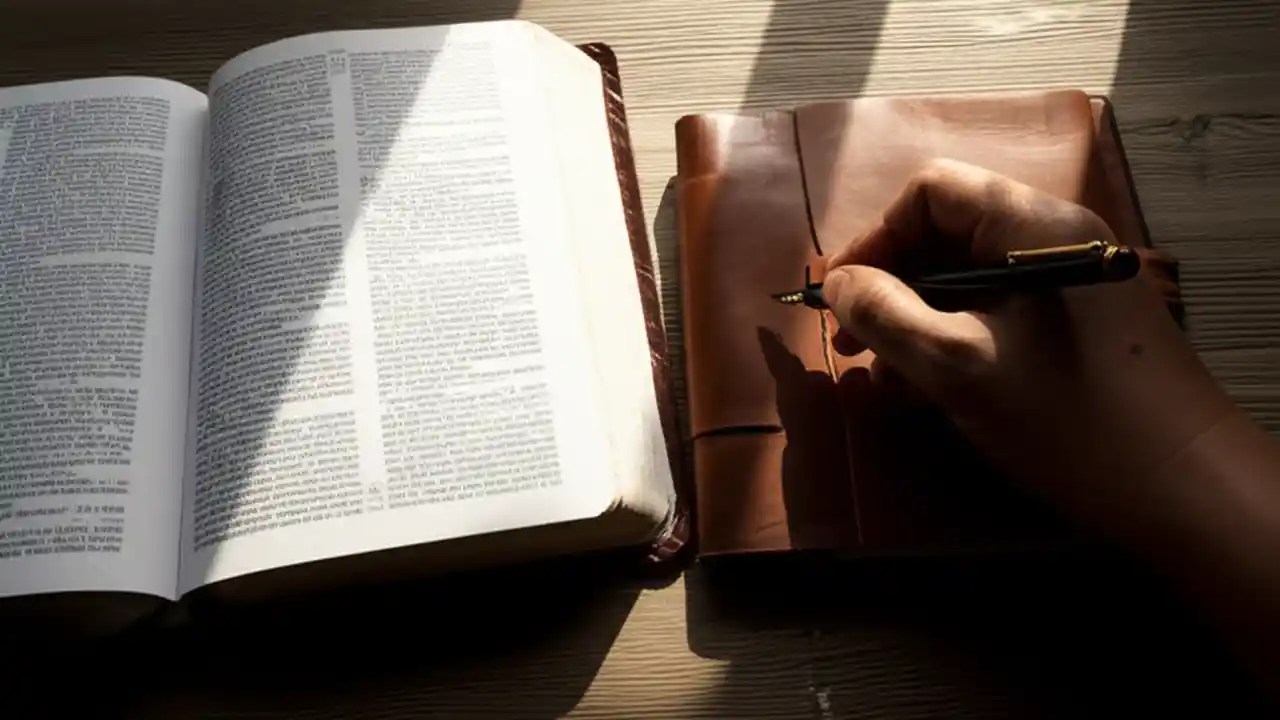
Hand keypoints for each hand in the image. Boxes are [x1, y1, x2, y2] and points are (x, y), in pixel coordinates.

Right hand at [822, 159, 1233, 526]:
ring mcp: (1071, 279)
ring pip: (969, 277)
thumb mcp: (958, 367)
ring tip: (885, 378)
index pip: (932, 191)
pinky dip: (955, 338)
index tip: (838, 298)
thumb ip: (886, 316)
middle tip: (850, 345)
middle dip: (890, 285)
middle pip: (948, 232)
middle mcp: (1056, 235)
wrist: (1185, 487)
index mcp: (1034, 224)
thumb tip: (837, 284)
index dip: (874, 238)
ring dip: (916, 320)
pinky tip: (928, 388)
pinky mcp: (1079, 321)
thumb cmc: (1067, 419)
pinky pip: (999, 309)